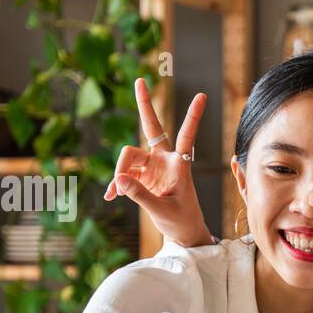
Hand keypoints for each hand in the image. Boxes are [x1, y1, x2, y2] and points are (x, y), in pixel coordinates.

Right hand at [104, 78, 213, 247]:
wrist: (183, 232)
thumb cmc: (181, 221)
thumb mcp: (161, 210)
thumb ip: (139, 194)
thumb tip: (117, 179)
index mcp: (180, 165)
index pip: (186, 136)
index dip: (193, 117)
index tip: (202, 96)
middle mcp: (165, 160)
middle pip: (151, 128)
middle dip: (144, 105)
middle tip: (140, 80)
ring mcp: (152, 166)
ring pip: (128, 156)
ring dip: (120, 173)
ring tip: (114, 193)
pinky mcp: (141, 175)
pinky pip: (123, 174)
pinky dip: (116, 185)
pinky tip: (110, 196)